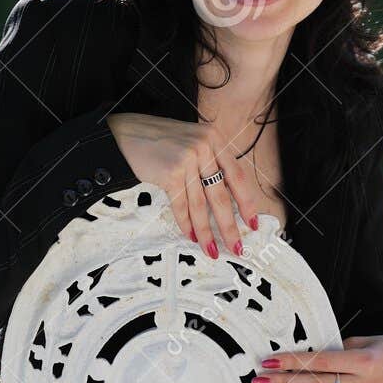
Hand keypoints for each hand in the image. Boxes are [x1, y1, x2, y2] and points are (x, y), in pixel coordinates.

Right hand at [106, 111, 266, 256]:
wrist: (129, 133)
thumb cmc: (164, 141)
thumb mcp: (195, 142)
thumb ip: (212, 163)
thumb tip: (228, 199)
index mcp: (216, 140)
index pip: (238, 176)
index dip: (247, 202)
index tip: (252, 223)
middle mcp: (204, 148)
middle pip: (221, 196)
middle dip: (229, 226)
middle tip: (236, 246)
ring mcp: (187, 160)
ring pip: (201, 205)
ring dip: (207, 232)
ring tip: (212, 249)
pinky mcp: (170, 173)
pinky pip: (181, 205)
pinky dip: (186, 224)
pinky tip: (192, 236)